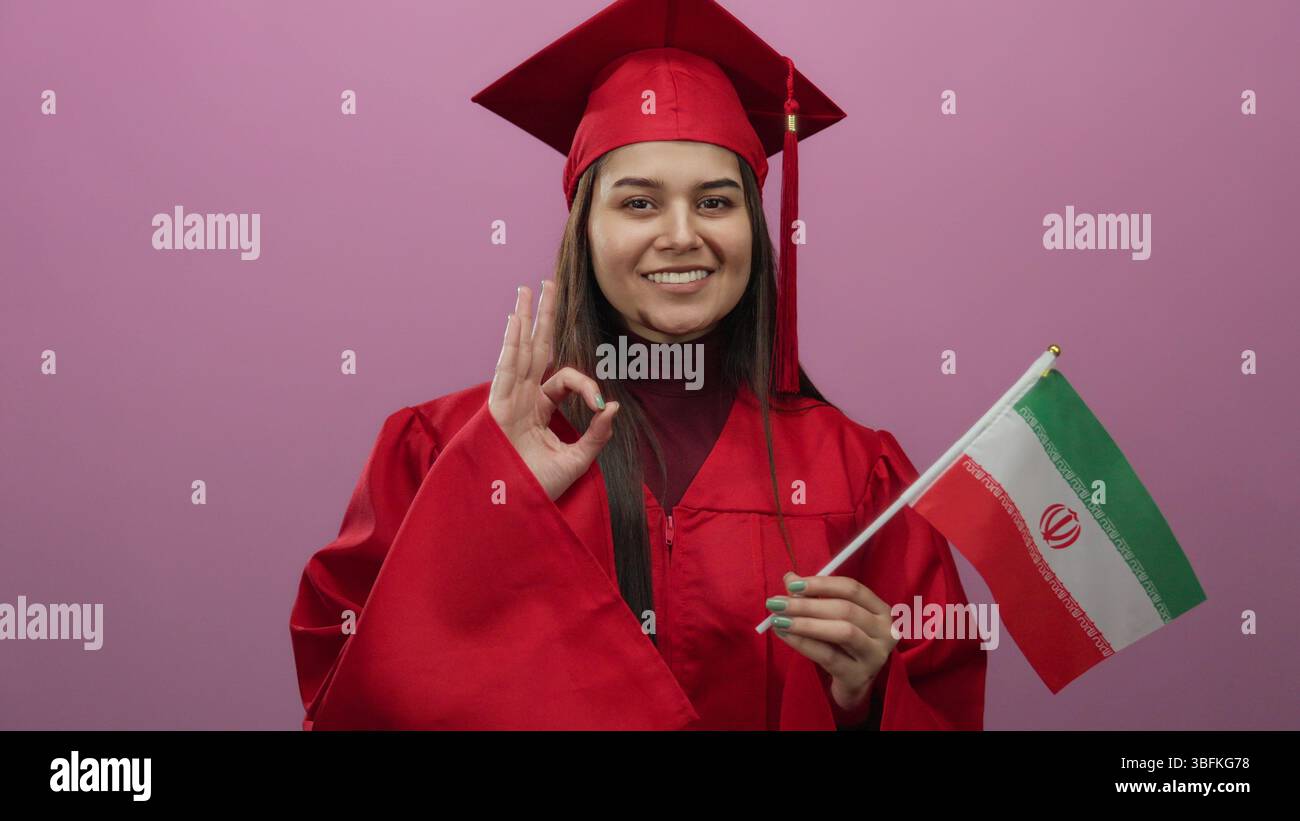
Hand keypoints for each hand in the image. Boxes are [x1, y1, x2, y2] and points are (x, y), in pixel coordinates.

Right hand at [490, 281, 619, 501]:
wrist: (515, 510)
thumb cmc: (540, 490)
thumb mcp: (577, 460)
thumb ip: (596, 435)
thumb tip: (615, 407)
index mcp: (539, 410)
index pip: (564, 379)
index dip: (586, 385)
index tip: (599, 405)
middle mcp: (522, 399)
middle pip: (534, 349)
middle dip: (542, 317)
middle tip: (547, 284)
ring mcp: (508, 401)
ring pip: (519, 351)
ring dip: (524, 319)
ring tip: (529, 289)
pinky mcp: (498, 408)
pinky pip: (506, 369)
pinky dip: (511, 343)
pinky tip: (516, 318)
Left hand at [767, 571, 898, 715]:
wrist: (853, 683)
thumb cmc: (843, 644)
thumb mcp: (833, 618)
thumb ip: (814, 596)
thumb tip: (790, 577)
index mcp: (881, 610)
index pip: (852, 589)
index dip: (822, 584)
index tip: (792, 584)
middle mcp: (885, 631)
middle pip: (845, 609)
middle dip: (807, 604)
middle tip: (776, 603)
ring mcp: (875, 655)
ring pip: (842, 632)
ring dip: (806, 623)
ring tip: (778, 619)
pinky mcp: (859, 675)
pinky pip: (828, 656)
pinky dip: (803, 643)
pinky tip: (785, 635)